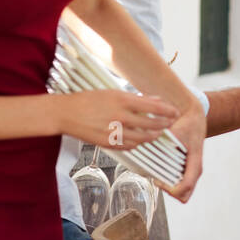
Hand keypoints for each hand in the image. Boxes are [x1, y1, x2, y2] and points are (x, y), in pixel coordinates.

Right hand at [58, 90, 178, 149]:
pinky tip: (141, 140)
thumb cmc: (88, 100)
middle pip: (152, 124)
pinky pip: (129, 146)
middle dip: (164, 124)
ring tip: (158, 133)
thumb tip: (155, 99)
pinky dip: (138, 143)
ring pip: (143, 138)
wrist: (65, 114)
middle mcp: (120, 116)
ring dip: (153, 136)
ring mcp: (114, 131)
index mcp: (122, 100)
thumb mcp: (113, 93)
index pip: (154, 106)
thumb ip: (136, 98)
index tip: (175, 112)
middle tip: (170, 123)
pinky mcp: (108, 143)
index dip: (168, 110)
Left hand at [162, 103, 204, 203]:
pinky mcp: (186, 169)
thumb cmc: (189, 124)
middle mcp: (195, 170)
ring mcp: (191, 171)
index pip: (185, 186)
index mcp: (196, 163)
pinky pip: (178, 184)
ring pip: (181, 192)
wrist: (195, 117)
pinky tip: (158, 170)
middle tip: (156, 178)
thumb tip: (150, 146)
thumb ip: (165, 141)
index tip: (157, 179)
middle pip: (184, 195)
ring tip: (155, 174)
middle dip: (168, 191)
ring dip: (167, 187)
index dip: (169, 188)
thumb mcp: (178, 130)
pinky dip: (167, 181)